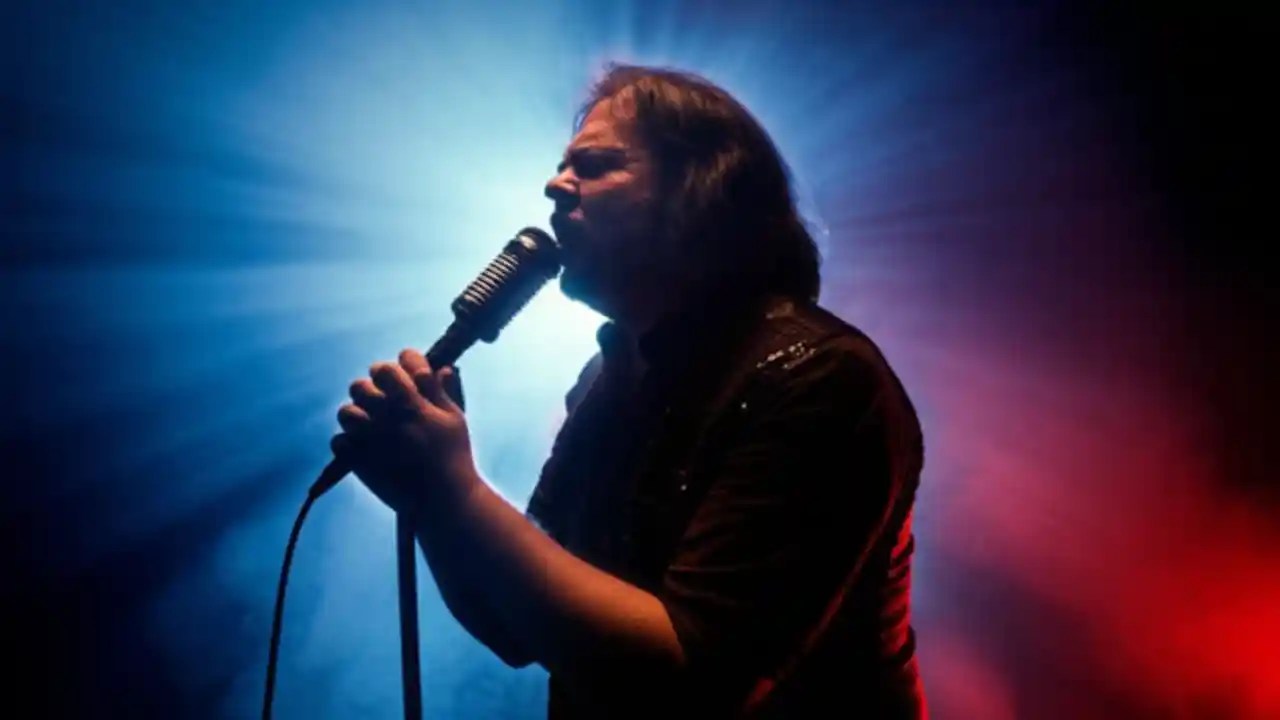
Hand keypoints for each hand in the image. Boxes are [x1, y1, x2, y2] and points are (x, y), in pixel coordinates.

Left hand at [333, 348, 477, 518]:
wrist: (442, 500)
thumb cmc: (453, 457)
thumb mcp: (455, 419)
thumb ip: (445, 391)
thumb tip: (441, 367)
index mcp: (414, 401)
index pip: (395, 364)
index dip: (400, 364)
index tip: (405, 376)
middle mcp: (389, 415)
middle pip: (362, 384)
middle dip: (372, 389)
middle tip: (383, 402)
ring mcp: (371, 438)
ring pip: (346, 412)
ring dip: (357, 415)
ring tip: (370, 426)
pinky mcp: (358, 461)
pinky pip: (339, 441)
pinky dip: (348, 443)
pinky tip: (364, 448)